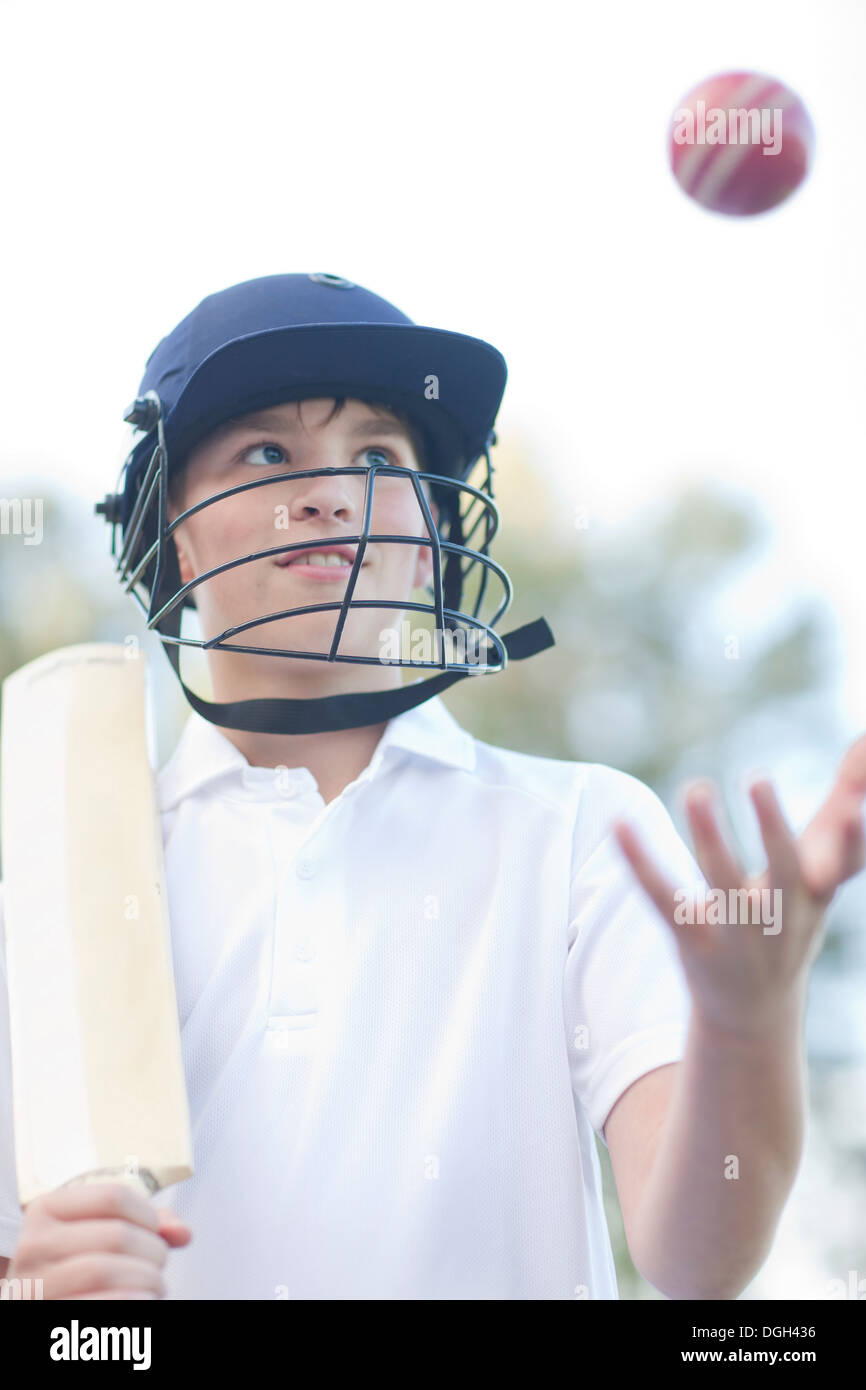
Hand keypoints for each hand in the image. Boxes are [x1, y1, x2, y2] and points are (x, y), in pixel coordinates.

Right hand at [7, 1182, 191, 1298]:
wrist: (43, 1305)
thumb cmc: (78, 1269)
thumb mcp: (99, 1234)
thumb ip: (145, 1225)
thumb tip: (183, 1232)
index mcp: (46, 1210)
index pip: (114, 1196)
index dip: (149, 1215)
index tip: (154, 1233)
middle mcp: (33, 1245)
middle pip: (117, 1235)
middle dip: (154, 1252)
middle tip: (158, 1267)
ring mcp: (33, 1284)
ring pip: (105, 1270)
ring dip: (147, 1280)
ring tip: (154, 1288)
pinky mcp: (44, 1315)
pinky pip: (101, 1303)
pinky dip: (134, 1302)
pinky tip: (143, 1301)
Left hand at [612, 734, 865, 1038]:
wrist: (754, 1016)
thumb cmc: (789, 922)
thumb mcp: (820, 875)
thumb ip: (841, 812)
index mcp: (815, 894)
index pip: (843, 866)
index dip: (850, 840)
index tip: (852, 808)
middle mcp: (780, 916)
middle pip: (781, 869)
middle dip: (771, 825)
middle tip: (757, 777)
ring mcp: (736, 934)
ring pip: (721, 882)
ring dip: (710, 836)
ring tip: (697, 787)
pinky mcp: (692, 942)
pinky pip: (663, 898)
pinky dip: (640, 861)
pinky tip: (619, 824)